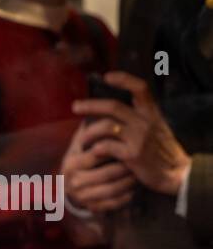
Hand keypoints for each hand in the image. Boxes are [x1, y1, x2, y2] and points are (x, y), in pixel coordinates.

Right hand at [60, 119, 135, 213]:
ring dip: (130, 181)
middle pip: (108, 173)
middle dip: (127, 165)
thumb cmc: (81, 158)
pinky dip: (127, 195)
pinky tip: (134, 188)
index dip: (117, 146)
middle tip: (142, 159)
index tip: (131, 140)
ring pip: (113, 189)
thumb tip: (101, 108)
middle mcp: (74, 181)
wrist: (69, 185)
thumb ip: (89, 129)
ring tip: (140, 172)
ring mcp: (82, 196)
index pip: (98, 152)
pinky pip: (114, 203)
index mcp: (71, 162)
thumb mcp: (80, 143)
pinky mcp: (92, 208)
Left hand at [71, 71, 190, 196]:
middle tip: (75, 106)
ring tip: (82, 139)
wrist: (174, 172)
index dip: (124, 79)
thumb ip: (138, 117)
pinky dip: (96, 148)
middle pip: (113, 106)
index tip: (107, 76)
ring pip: (106, 126)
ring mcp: (139, 138)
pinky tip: (93, 151)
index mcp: (151, 113)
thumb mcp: (154, 127)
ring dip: (89, 132)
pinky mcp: (132, 154)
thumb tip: (111, 108)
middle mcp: (145, 122)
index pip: (140, 88)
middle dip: (90, 105)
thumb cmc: (159, 149)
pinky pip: (106, 146)